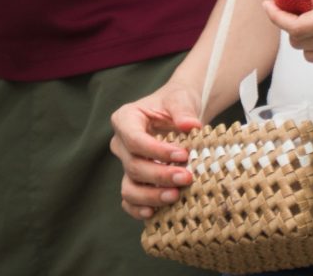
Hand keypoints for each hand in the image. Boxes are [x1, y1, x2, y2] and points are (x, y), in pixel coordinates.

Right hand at [110, 83, 203, 220]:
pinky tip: (155, 214)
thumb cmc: (177, 102)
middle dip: (160, 175)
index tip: (183, 155)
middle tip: (187, 178)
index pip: (135, 139)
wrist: (179, 113)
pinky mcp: (134, 181)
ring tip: (174, 196)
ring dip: (151, 196)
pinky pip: (129, 201)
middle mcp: (121, 144)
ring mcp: (126, 164)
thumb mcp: (180, 99)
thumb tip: (191, 125)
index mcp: (125, 119)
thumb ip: (183, 110)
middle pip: (133, 166)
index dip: (157, 151)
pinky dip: (139, 210)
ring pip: (129, 187)